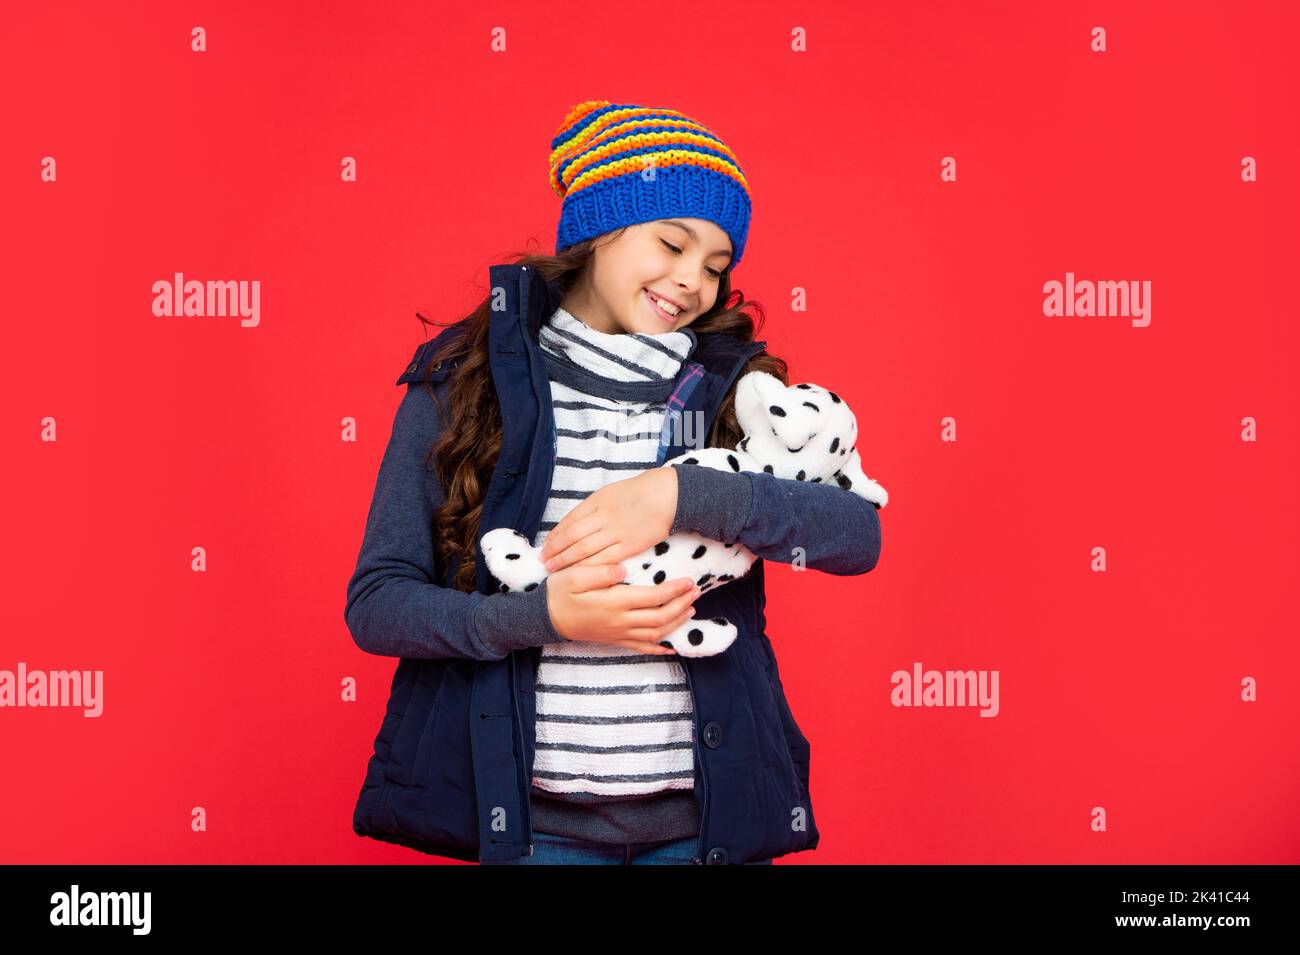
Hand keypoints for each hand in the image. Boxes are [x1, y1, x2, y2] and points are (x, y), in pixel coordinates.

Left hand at [539, 468, 677, 571]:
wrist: (668, 494)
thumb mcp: (612, 491)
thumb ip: (595, 506)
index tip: (546, 546)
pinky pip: (605, 559)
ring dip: (567, 561)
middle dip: (555, 551)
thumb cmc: (642, 491)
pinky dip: (590, 567)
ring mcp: (615, 532)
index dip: (555, 536)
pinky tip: (579, 574)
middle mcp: (602, 517)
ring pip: (584, 550)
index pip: (569, 521)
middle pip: (572, 537)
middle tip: (544, 562)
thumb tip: (578, 520)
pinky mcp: (630, 545)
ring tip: (554, 570)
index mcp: (597, 501)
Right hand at [545, 564, 701, 654]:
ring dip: (676, 623)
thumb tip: (623, 570)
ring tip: (690, 610)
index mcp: (614, 602)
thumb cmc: (559, 593)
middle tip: (696, 592)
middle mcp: (620, 621)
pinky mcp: (614, 641)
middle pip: (660, 617)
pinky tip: (671, 647)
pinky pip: (641, 648)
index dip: (673, 590)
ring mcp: (618, 634)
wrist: (545, 618)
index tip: (688, 581)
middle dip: (681, 604)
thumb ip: (600, 572)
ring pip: (655, 633)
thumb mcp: (574, 575)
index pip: (652, 597)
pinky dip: (659, 648)